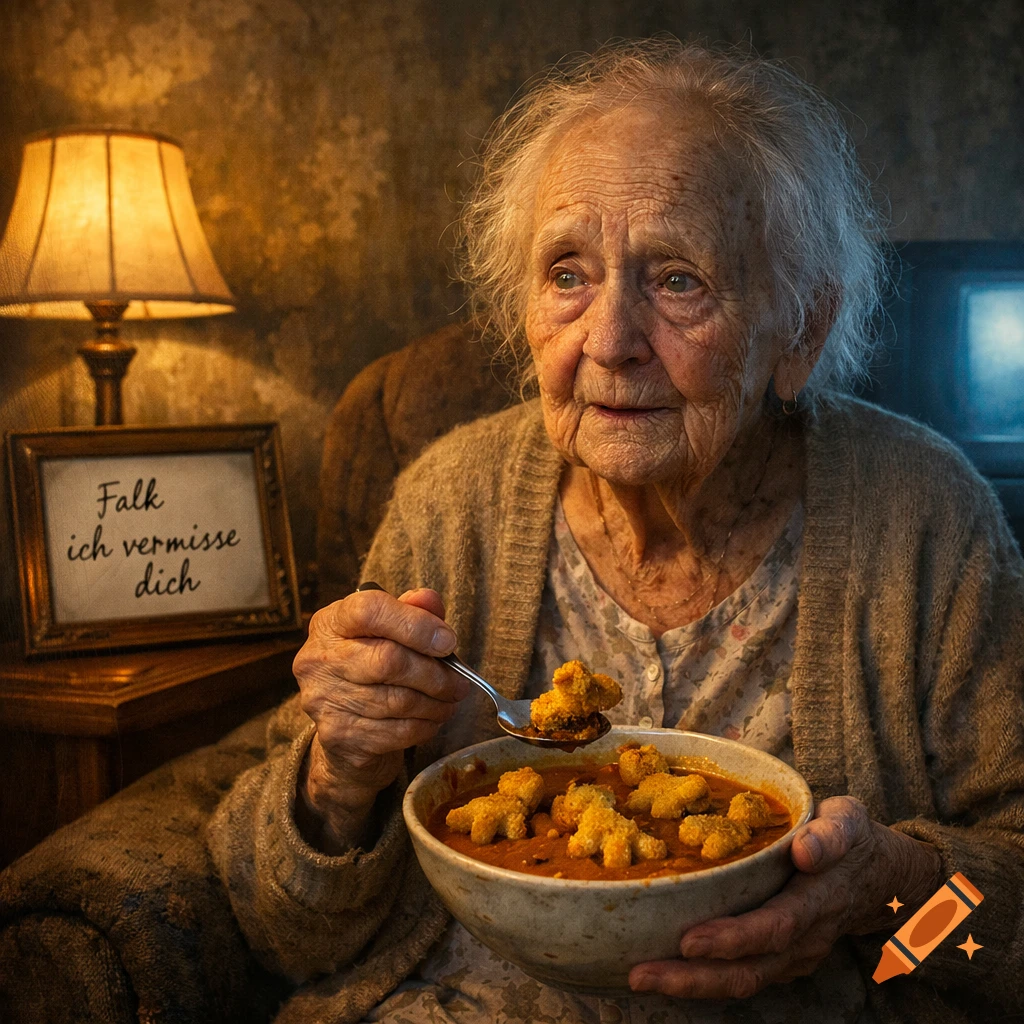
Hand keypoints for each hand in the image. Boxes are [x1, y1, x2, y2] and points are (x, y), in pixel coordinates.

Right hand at [292, 587, 467, 850]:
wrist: (338, 722)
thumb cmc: (371, 662)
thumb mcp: (388, 628)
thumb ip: (412, 609)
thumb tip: (430, 600)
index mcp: (332, 622)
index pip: (369, 611)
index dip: (415, 625)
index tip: (447, 641)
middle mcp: (319, 658)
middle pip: (388, 661)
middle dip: (435, 674)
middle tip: (460, 682)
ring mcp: (324, 699)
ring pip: (397, 701)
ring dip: (436, 703)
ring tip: (451, 700)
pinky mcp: (338, 735)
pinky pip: (396, 732)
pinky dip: (425, 726)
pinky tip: (434, 718)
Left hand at [629, 796, 942, 999]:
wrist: (881, 876)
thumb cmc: (853, 840)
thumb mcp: (849, 821)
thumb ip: (831, 834)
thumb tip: (805, 850)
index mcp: (818, 901)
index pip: (774, 928)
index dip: (732, 939)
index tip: (689, 942)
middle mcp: (805, 939)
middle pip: (749, 970)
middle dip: (694, 978)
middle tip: (642, 974)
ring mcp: (794, 956)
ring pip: (743, 981)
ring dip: (690, 985)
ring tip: (641, 977)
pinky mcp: (781, 959)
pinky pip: (742, 977)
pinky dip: (703, 980)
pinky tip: (665, 970)